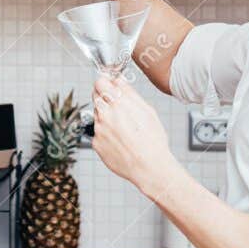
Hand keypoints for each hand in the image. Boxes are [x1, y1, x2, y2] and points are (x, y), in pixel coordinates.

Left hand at [90, 74, 173, 189]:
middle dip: (105, 98)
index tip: (109, 85)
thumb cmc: (152, 140)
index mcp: (118, 103)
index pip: (99, 82)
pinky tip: (120, 140)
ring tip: (124, 129)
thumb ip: (129, 92)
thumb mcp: (147, 110)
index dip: (105, 82)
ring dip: (106, 117)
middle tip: (119, 107)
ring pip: (98, 115)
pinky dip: (106, 133)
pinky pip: (97, 132)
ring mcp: (98, 130)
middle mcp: (104, 115)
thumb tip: (118, 80)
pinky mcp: (95, 143)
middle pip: (96, 97)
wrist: (149, 167)